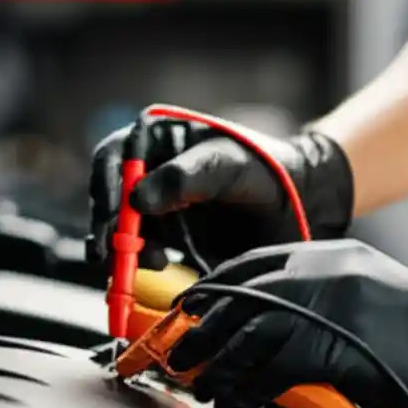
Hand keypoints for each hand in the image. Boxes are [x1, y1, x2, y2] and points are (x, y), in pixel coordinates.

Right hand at [86, 118, 354, 269]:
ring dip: (122, 251)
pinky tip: (153, 269)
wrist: (301, 205)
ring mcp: (153, 206)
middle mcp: (148, 171)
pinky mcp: (163, 237)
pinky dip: (134, 265)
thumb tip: (138, 200)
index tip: (114, 219)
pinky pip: (135, 253)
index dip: (106, 188)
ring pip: (116, 230)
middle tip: (118, 253)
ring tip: (151, 261)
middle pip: (108, 198)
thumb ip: (185, 177)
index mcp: (157, 139)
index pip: (113, 158)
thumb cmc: (267, 171)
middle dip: (110, 228)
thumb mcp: (227, 166)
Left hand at [166, 240, 407, 407]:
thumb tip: (268, 333)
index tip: (186, 312)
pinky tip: (234, 399)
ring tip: (196, 380)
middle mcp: (319, 273)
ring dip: (214, 360)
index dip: (209, 290)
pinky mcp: (335, 347)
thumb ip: (316, 300)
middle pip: (237, 296)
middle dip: (199, 327)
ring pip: (247, 332)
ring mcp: (326, 308)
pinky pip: (273, 368)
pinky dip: (246, 387)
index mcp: (324, 256)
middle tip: (177, 353)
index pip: (247, 264)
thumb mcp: (362, 290)